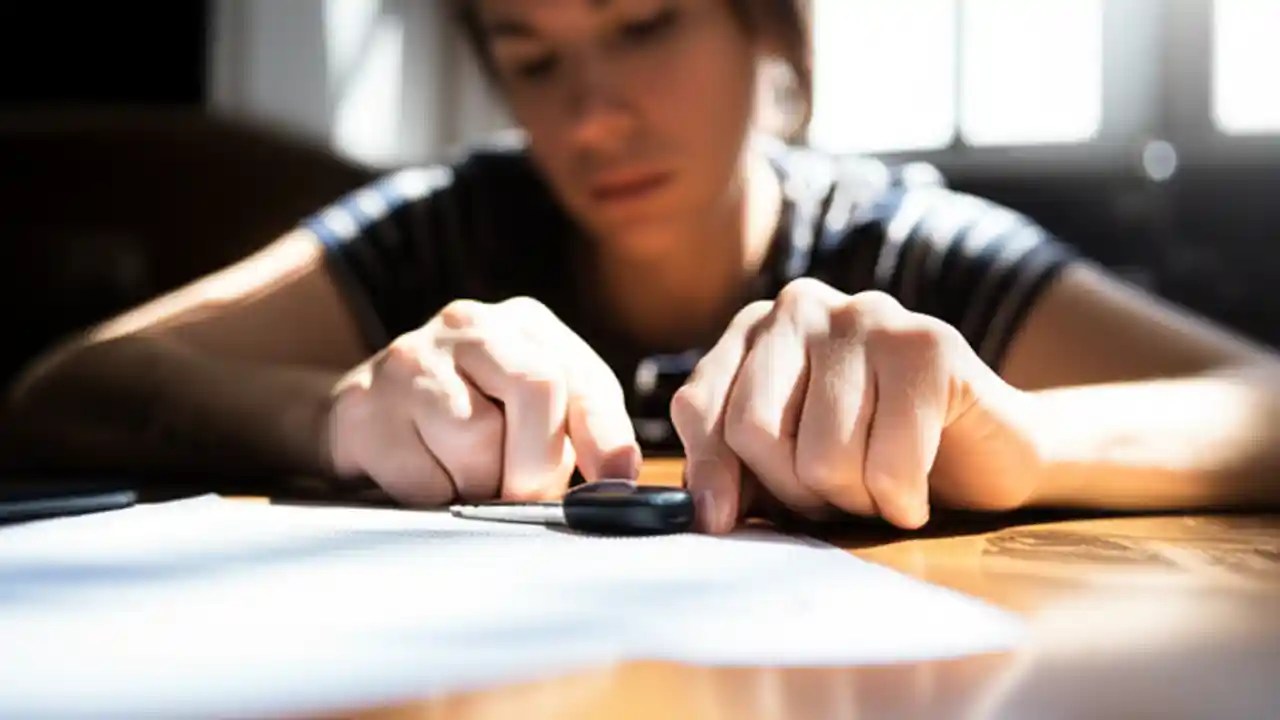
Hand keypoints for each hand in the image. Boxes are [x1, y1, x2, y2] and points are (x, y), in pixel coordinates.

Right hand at [327, 297, 639, 505]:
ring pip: (477, 443)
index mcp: (524, 325)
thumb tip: (618, 481)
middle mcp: (469, 325)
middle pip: (538, 392)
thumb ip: (585, 435)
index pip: (583, 379)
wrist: (367, 417)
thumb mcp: (537, 414)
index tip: (616, 485)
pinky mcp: (365, 408)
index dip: (606, 439)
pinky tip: (421, 475)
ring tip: (461, 474)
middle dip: (538, 464)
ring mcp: (410, 360)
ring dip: (479, 485)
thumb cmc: (472, 420)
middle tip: (520, 493)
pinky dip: (432, 497)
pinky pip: (423, 480)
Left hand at [671, 278, 1040, 533]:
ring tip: (880, 485)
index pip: (700, 408)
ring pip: (822, 455)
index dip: (713, 476)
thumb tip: (703, 513)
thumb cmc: (870, 462)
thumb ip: (732, 476)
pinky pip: (889, 463)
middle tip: (836, 496)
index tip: (726, 521)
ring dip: (855, 501)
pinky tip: (917, 493)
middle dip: (795, 492)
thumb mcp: (780, 470)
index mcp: (753, 330)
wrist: (987, 457)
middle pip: (755, 429)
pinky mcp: (930, 345)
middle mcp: (801, 306)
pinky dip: (902, 501)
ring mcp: (868, 315)